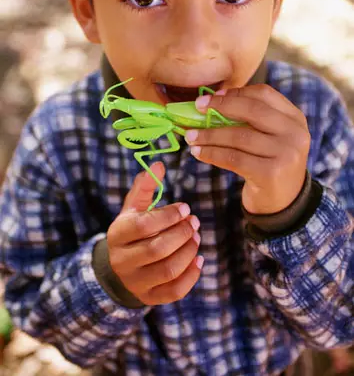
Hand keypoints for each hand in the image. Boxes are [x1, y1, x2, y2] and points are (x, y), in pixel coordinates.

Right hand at [107, 162, 203, 305]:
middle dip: (182, 234)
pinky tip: (199, 259)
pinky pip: (174, 291)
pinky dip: (191, 276)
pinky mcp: (150, 298)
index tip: (185, 208)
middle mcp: (123, 261)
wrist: (119, 268)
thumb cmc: (131, 231)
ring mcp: (136, 282)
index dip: (169, 216)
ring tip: (197, 236)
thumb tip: (159, 164)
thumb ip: (145, 185)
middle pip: (157, 249)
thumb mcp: (133, 207)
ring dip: (189, 252)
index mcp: (117, 234)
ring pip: (168, 270)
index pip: (144, 226)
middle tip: (196, 222)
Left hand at [185, 84, 310, 214]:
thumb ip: (249, 119)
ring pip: (239, 136)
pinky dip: (212, 153)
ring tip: (191, 136)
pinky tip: (198, 152)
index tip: (212, 97)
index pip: (264, 94)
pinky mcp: (271, 173)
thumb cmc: (268, 163)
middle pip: (252, 110)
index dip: (236, 92)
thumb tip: (210, 102)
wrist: (283, 203)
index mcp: (295, 118)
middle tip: (197, 107)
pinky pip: (233, 158)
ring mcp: (286, 154)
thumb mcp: (269, 138)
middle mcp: (295, 134)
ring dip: (210, 134)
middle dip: (221, 106)